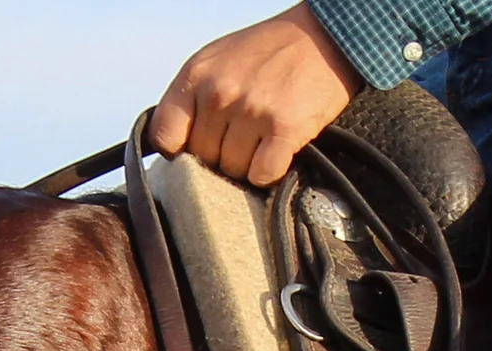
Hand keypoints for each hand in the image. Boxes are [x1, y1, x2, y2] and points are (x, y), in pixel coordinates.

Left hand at [150, 3, 361, 186]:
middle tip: (246, 129)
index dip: (181, 149)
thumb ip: (190, 101)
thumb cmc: (269, 54)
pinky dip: (271, 170)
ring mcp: (251, 110)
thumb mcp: (217, 63)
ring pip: (231, 170)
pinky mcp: (283, 128)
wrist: (326, 33)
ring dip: (248, 162)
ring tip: (265, 132)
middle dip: (221, 153)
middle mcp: (219, 92)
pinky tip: (279, 147)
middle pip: (202, 159)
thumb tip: (168, 151)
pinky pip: (261, 175)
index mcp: (196, 75)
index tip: (200, 143)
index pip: (164, 138)